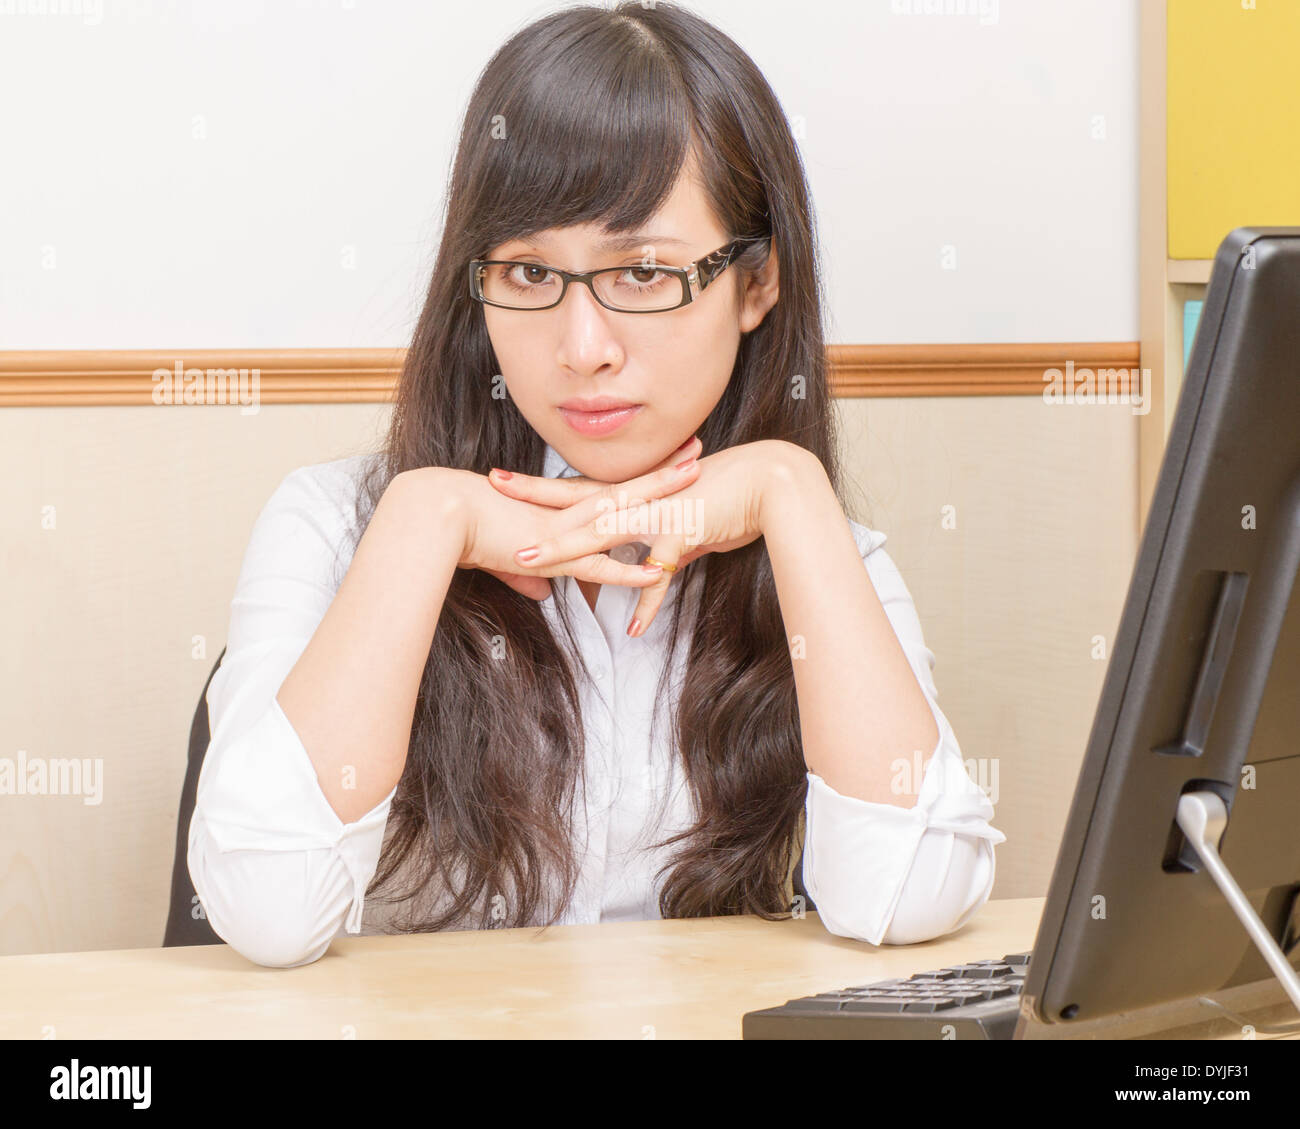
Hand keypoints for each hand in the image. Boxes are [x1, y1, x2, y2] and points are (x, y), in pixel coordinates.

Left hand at [486, 439, 790, 635]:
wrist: (766, 482)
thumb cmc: (725, 498)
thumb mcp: (681, 523)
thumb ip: (658, 547)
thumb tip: (648, 571)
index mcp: (634, 497)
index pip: (576, 492)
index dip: (538, 488)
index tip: (501, 480)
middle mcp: (639, 502)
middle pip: (578, 505)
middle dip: (534, 507)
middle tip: (494, 497)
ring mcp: (658, 515)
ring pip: (605, 532)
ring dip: (569, 549)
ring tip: (533, 562)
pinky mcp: (684, 533)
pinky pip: (661, 575)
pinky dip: (647, 601)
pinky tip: (635, 628)